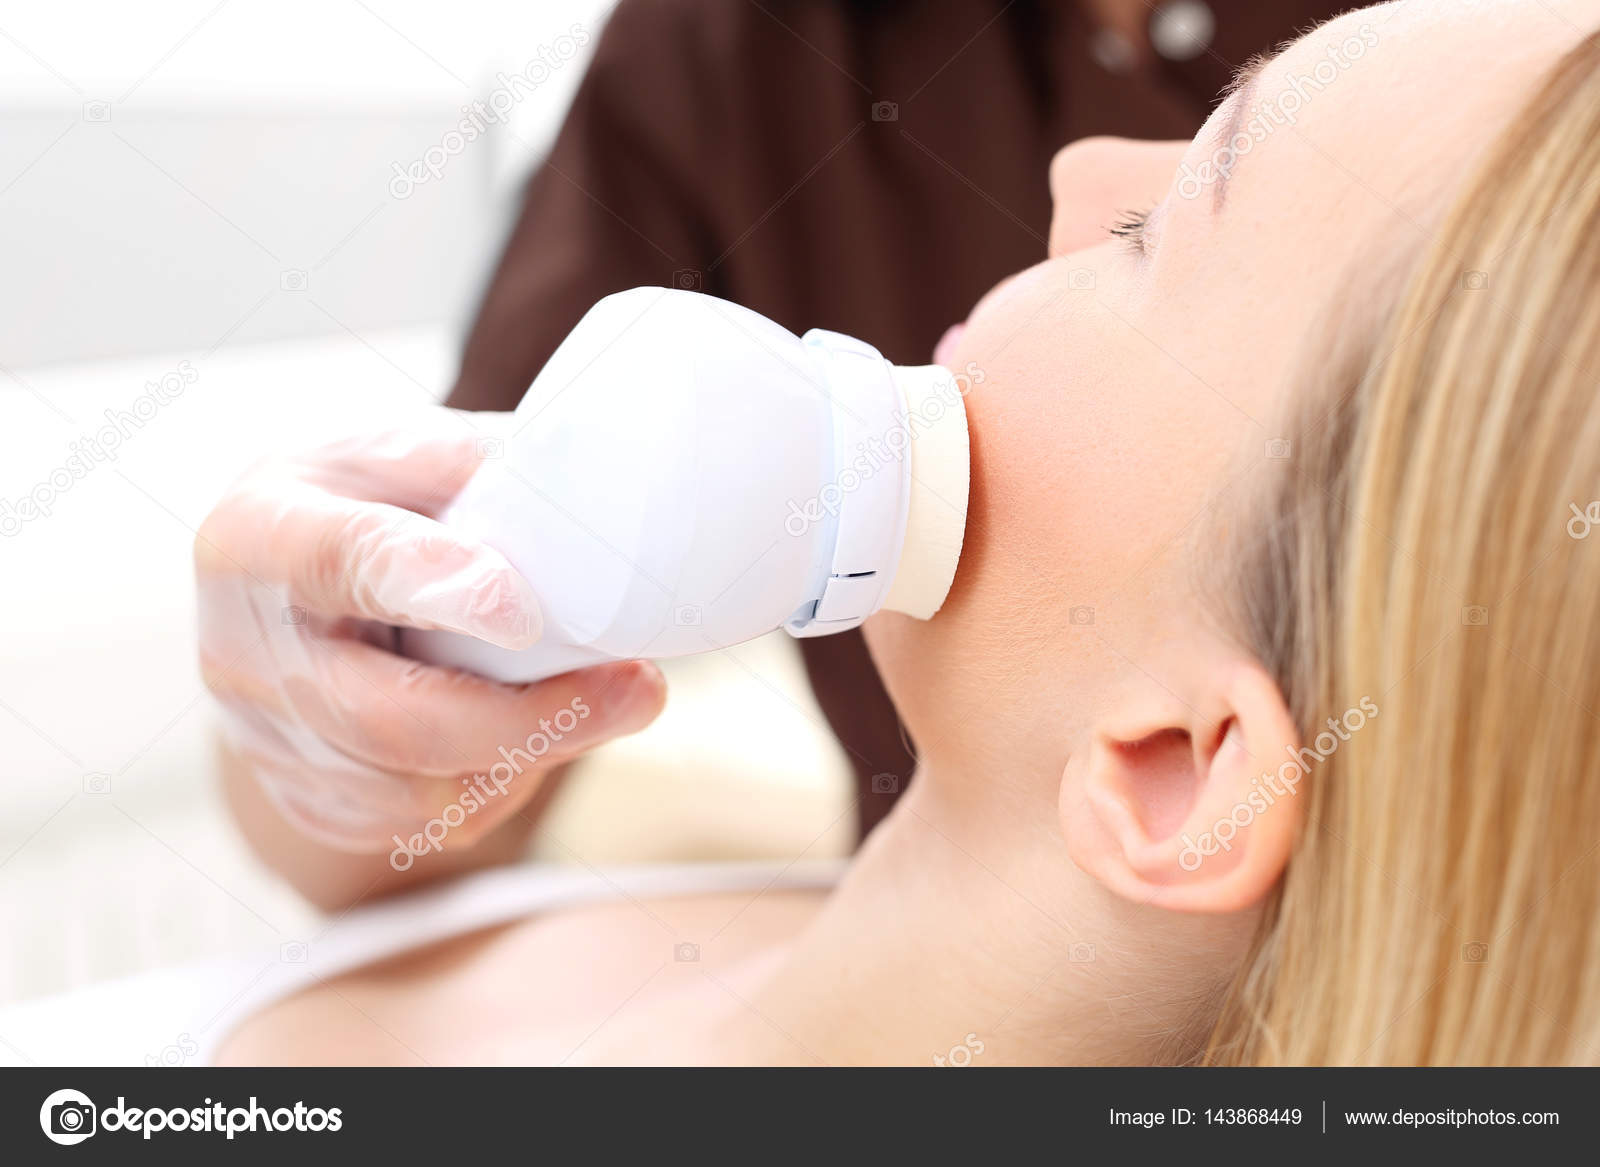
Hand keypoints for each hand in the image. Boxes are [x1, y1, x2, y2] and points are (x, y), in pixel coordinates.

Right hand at [195, 409, 665, 853]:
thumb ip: (469, 466)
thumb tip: (574, 489)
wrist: (293, 586)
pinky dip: (496, 790)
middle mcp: (241, 650)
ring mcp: (266, 742)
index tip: (524, 612)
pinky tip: (530, 738)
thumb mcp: (406, 452)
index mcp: (259, 535)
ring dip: (533, 756)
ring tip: (601, 703)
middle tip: (640, 689)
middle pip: (391, 719)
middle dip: (531, 718)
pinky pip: (419, 829)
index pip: (346, 564)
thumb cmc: (369, 503)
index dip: (437, 588)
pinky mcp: (305, 801)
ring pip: (417, 793)